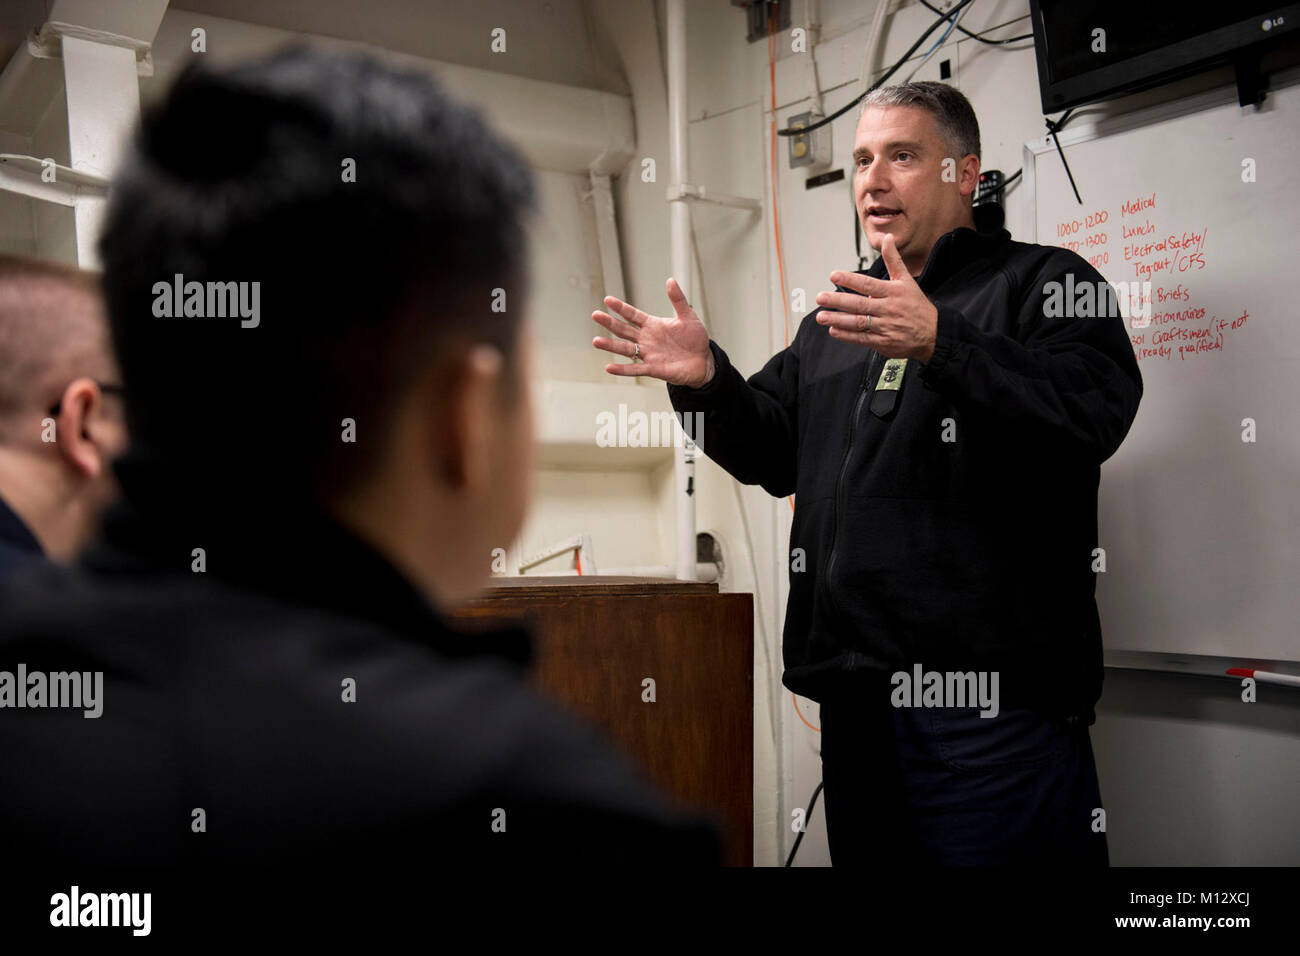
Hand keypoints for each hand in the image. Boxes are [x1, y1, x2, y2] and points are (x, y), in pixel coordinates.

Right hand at [592, 277, 713, 386]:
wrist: (704, 361)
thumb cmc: (695, 339)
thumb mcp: (688, 316)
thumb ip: (678, 300)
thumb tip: (670, 280)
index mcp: (653, 325)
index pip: (632, 315)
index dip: (621, 308)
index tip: (607, 300)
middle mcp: (647, 339)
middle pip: (624, 330)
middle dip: (609, 323)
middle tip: (595, 315)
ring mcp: (648, 354)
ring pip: (625, 349)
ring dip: (610, 345)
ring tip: (596, 341)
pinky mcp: (654, 369)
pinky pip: (635, 369)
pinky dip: (622, 369)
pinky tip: (609, 367)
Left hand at [814, 233, 937, 361]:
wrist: (934, 333)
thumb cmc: (917, 306)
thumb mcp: (906, 279)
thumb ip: (893, 259)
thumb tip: (887, 237)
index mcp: (893, 292)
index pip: (868, 284)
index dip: (850, 280)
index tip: (833, 275)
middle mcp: (888, 309)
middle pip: (859, 304)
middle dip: (838, 301)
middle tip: (820, 298)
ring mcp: (885, 327)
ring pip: (858, 322)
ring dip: (838, 320)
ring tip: (821, 316)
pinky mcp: (883, 342)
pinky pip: (862, 339)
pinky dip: (847, 335)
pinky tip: (834, 330)